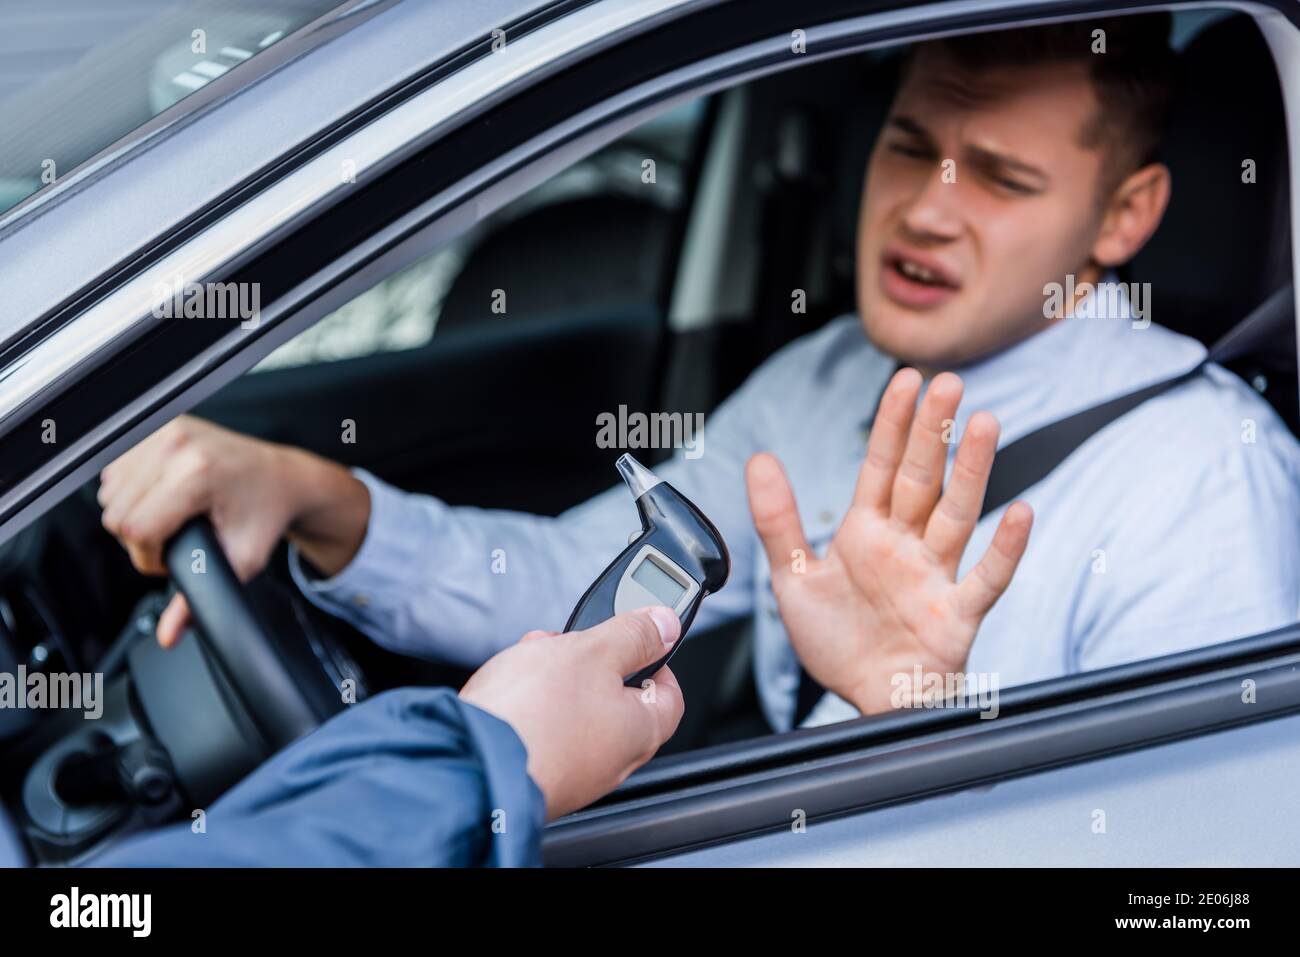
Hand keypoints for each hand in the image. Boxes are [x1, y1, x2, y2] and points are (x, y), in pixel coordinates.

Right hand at [98, 416, 369, 647]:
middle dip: (142, 537)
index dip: (149, 555)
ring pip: (110, 492)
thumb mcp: (241, 561)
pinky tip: (162, 496)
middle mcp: (176, 446)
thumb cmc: (265, 514)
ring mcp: (163, 430)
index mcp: (196, 474)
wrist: (284, 478)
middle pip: (117, 512)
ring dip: (135, 512)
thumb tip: (169, 634)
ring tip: (172, 517)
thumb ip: (201, 600)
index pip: (134, 528)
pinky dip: (131, 489)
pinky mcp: (156, 425)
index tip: (174, 557)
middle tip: (177, 539)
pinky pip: (116, 469)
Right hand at [459, 606, 684, 819]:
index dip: (659, 660)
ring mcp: (573, 776)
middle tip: (574, 644)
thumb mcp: (592, 650)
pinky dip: (535, 709)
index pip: (671, 695)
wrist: (469, 763)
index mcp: (640, 732)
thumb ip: (634, 635)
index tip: (640, 640)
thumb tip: (666, 624)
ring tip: (533, 659)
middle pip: (619, 703)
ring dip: (559, 683)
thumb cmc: (534, 714)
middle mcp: (613, 763)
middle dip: (594, 665)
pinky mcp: (536, 778)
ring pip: (578, 716)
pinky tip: (512, 692)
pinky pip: (546, 735)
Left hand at [745, 368, 1032, 715]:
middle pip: (922, 479)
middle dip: (933, 431)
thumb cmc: (838, 642)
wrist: (863, 700)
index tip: (906, 380)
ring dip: (972, 471)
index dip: (892, 424)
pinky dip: (1005, 549)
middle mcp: (906, 545)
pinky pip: (986, 578)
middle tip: (950, 383)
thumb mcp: (793, 576)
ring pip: (957, 515)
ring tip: (985, 424)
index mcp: (868, 532)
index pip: (881, 466)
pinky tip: (1022, 514)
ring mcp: (935, 577)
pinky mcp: (957, 615)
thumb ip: (777, 518)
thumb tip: (760, 459)